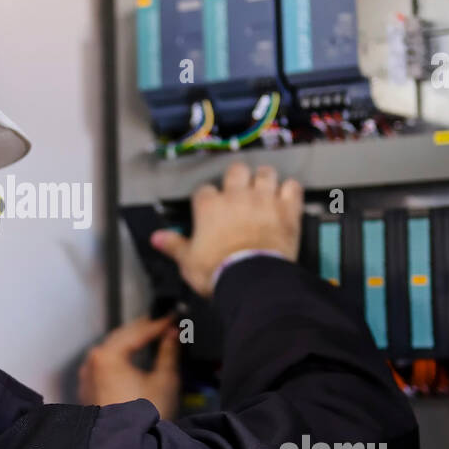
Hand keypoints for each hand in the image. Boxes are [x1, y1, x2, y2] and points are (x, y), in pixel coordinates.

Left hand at [78, 314, 180, 420]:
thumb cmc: (142, 417)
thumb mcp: (164, 381)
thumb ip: (169, 352)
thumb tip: (172, 335)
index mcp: (109, 355)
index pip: (138, 331)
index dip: (159, 323)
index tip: (173, 318)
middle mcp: (93, 361)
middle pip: (121, 337)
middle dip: (143, 329)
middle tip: (162, 323)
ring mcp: (87, 376)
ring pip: (110, 349)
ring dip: (129, 341)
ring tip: (150, 337)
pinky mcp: (88, 389)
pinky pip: (104, 364)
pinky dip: (119, 357)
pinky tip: (132, 358)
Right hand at [151, 163, 302, 297]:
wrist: (252, 278)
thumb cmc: (215, 270)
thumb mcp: (188, 261)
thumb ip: (173, 245)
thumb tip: (155, 238)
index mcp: (209, 206)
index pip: (204, 190)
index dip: (207, 199)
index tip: (209, 208)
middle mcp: (236, 195)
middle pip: (237, 170)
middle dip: (238, 177)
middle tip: (240, 190)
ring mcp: (264, 199)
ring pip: (266, 173)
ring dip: (265, 179)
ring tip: (265, 188)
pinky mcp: (287, 209)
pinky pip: (293, 187)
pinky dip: (291, 190)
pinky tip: (287, 197)